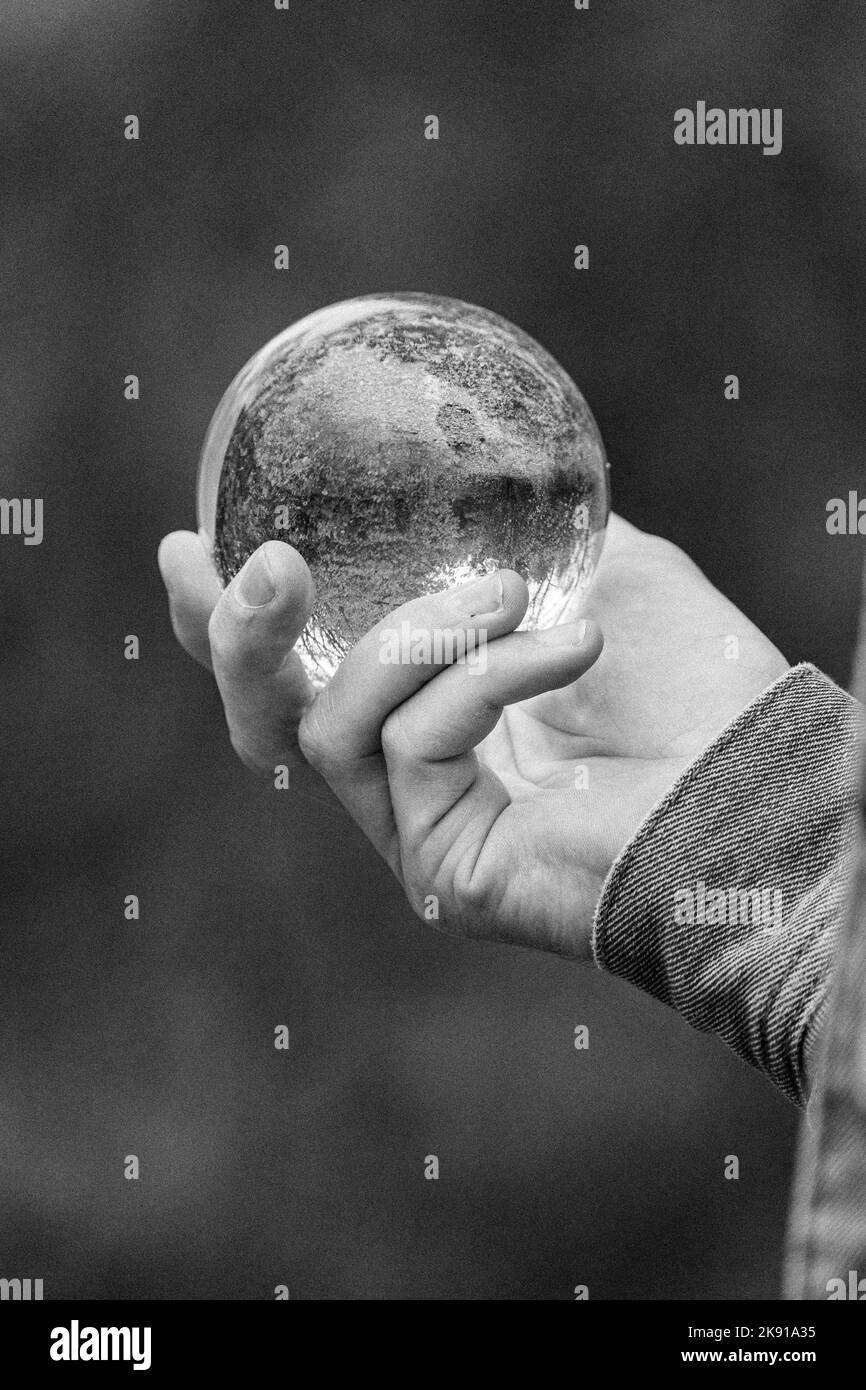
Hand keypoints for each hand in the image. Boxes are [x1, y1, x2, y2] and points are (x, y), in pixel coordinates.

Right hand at [158, 515, 787, 958]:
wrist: (758, 774)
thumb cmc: (696, 681)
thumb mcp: (600, 570)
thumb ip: (524, 538)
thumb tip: (479, 487)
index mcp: (436, 705)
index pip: (306, 665)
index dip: (233, 616)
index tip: (189, 547)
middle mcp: (412, 771)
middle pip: (264, 716)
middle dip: (237, 635)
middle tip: (260, 566)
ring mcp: (418, 823)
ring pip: (322, 722)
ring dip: (416, 634)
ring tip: (505, 596)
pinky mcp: (437, 864)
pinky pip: (405, 743)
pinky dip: (481, 676)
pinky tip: (568, 652)